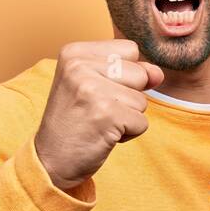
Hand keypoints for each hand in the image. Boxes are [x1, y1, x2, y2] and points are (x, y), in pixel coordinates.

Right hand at [34, 40, 162, 192]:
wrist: (51, 161)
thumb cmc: (75, 122)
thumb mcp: (95, 86)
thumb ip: (129, 72)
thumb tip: (158, 73)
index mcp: (74, 53)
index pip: (129, 49)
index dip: (124, 75)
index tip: (96, 91)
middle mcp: (80, 66)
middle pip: (140, 74)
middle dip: (128, 97)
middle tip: (97, 110)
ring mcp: (93, 90)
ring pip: (142, 100)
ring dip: (128, 117)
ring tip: (99, 123)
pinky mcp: (106, 115)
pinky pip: (142, 122)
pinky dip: (128, 134)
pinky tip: (103, 135)